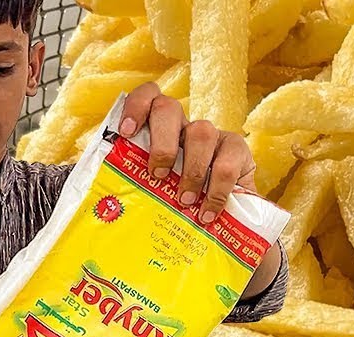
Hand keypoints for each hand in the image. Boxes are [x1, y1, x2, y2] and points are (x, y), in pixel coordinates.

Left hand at [117, 82, 257, 224]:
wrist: (228, 221)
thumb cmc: (184, 204)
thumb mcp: (160, 192)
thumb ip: (143, 186)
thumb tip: (115, 202)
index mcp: (162, 130)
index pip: (149, 97)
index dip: (136, 106)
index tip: (127, 132)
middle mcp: (186, 127)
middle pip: (169, 109)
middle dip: (161, 143)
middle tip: (157, 175)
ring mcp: (214, 136)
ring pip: (200, 133)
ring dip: (191, 170)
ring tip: (184, 200)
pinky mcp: (238, 151)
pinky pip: (226, 164)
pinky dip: (215, 192)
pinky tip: (207, 212)